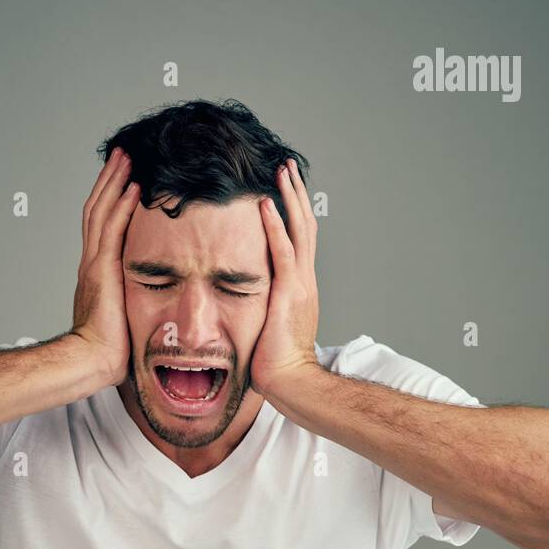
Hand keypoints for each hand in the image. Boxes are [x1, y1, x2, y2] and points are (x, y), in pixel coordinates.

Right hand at [70, 147, 140, 384]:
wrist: (92, 360)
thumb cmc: (110, 350)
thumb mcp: (125, 316)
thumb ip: (134, 300)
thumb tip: (157, 301)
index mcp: (96, 273)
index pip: (101, 226)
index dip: (110, 200)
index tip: (123, 179)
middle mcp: (92, 263)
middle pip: (98, 210)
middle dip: (110, 180)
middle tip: (122, 155)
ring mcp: (95, 264)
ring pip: (102, 211)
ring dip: (115, 182)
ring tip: (127, 158)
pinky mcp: (103, 270)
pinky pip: (113, 229)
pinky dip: (122, 206)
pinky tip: (134, 187)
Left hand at [250, 157, 319, 399]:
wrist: (291, 382)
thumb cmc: (276, 365)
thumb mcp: (269, 329)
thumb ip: (262, 310)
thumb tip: (244, 305)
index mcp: (299, 288)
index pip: (299, 241)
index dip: (293, 213)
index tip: (283, 190)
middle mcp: (303, 281)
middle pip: (304, 226)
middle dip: (295, 194)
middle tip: (286, 167)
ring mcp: (299, 285)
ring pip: (299, 230)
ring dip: (289, 198)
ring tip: (280, 172)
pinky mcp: (288, 293)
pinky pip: (282, 252)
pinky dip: (275, 226)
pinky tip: (267, 204)